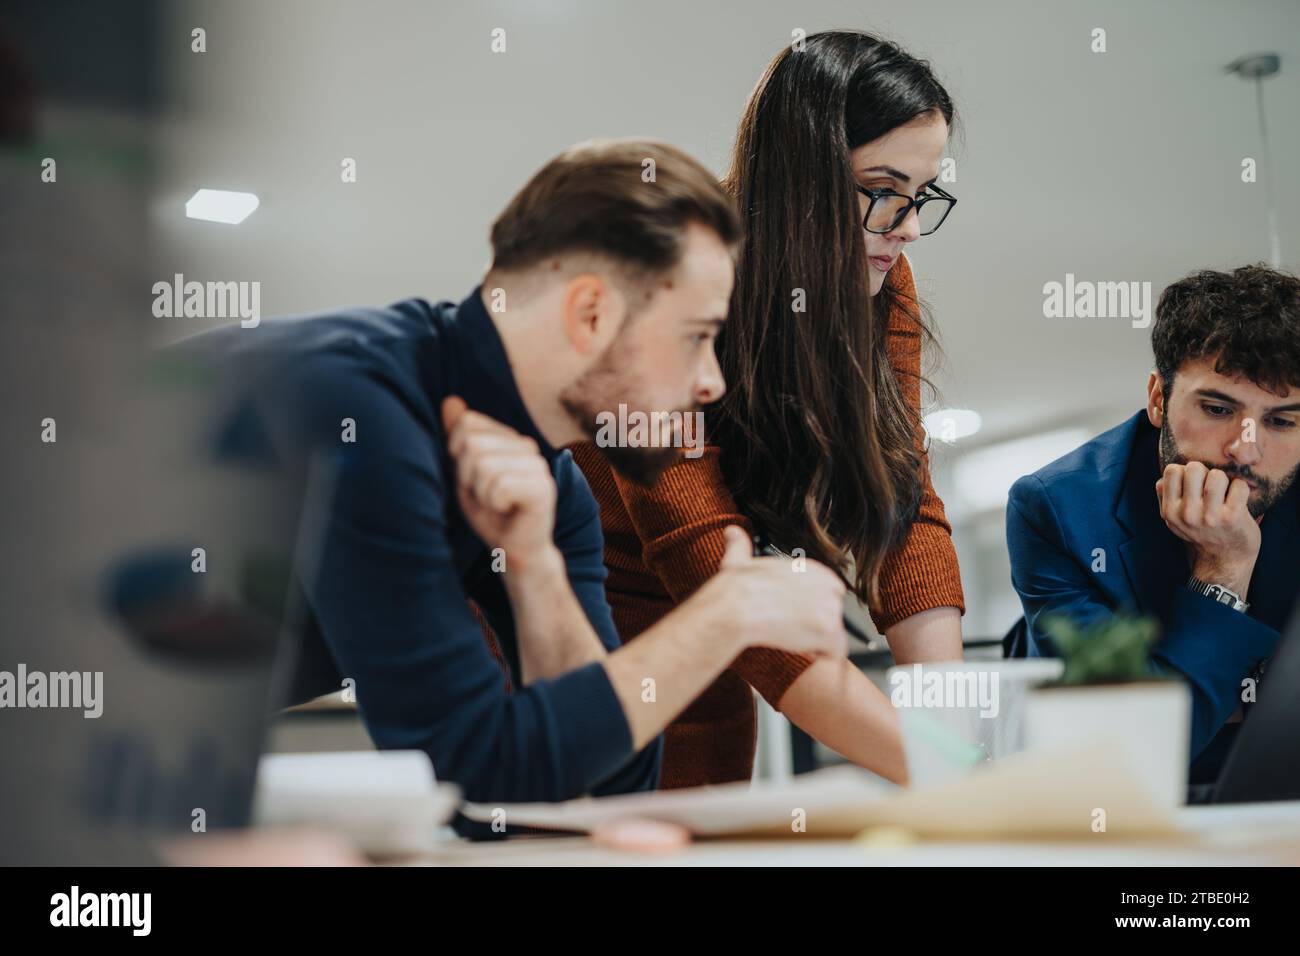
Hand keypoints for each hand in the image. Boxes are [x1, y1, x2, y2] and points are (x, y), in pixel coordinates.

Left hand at [442, 396, 556, 571]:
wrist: (513, 550)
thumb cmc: (490, 513)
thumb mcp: (464, 473)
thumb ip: (458, 438)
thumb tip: (450, 400)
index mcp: (509, 438)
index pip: (467, 424)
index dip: (458, 457)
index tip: (473, 480)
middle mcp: (527, 446)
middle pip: (472, 444)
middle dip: (467, 477)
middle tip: (485, 497)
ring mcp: (538, 465)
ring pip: (484, 465)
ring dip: (481, 493)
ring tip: (496, 504)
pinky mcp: (543, 487)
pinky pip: (499, 485)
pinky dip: (493, 503)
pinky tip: (507, 509)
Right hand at [697, 526, 848, 658]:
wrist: (734, 609)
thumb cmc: (734, 589)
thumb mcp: (737, 561)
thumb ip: (740, 546)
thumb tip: (732, 532)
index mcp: (811, 569)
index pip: (829, 592)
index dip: (812, 607)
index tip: (794, 616)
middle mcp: (826, 585)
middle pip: (834, 614)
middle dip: (816, 626)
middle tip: (791, 631)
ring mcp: (830, 607)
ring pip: (835, 635)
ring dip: (817, 643)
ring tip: (792, 642)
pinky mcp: (828, 630)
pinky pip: (835, 652)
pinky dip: (821, 658)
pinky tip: (801, 654)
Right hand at [1155, 461, 1259, 594]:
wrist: (1224, 561)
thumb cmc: (1201, 533)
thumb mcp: (1174, 520)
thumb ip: (1166, 498)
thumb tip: (1168, 474)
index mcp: (1170, 511)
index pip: (1172, 471)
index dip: (1185, 471)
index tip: (1194, 484)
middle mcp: (1187, 514)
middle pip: (1194, 468)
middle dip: (1205, 472)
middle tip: (1211, 486)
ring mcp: (1210, 516)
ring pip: (1217, 475)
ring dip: (1225, 480)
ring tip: (1225, 493)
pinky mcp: (1233, 518)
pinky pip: (1239, 485)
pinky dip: (1241, 489)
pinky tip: (1238, 499)